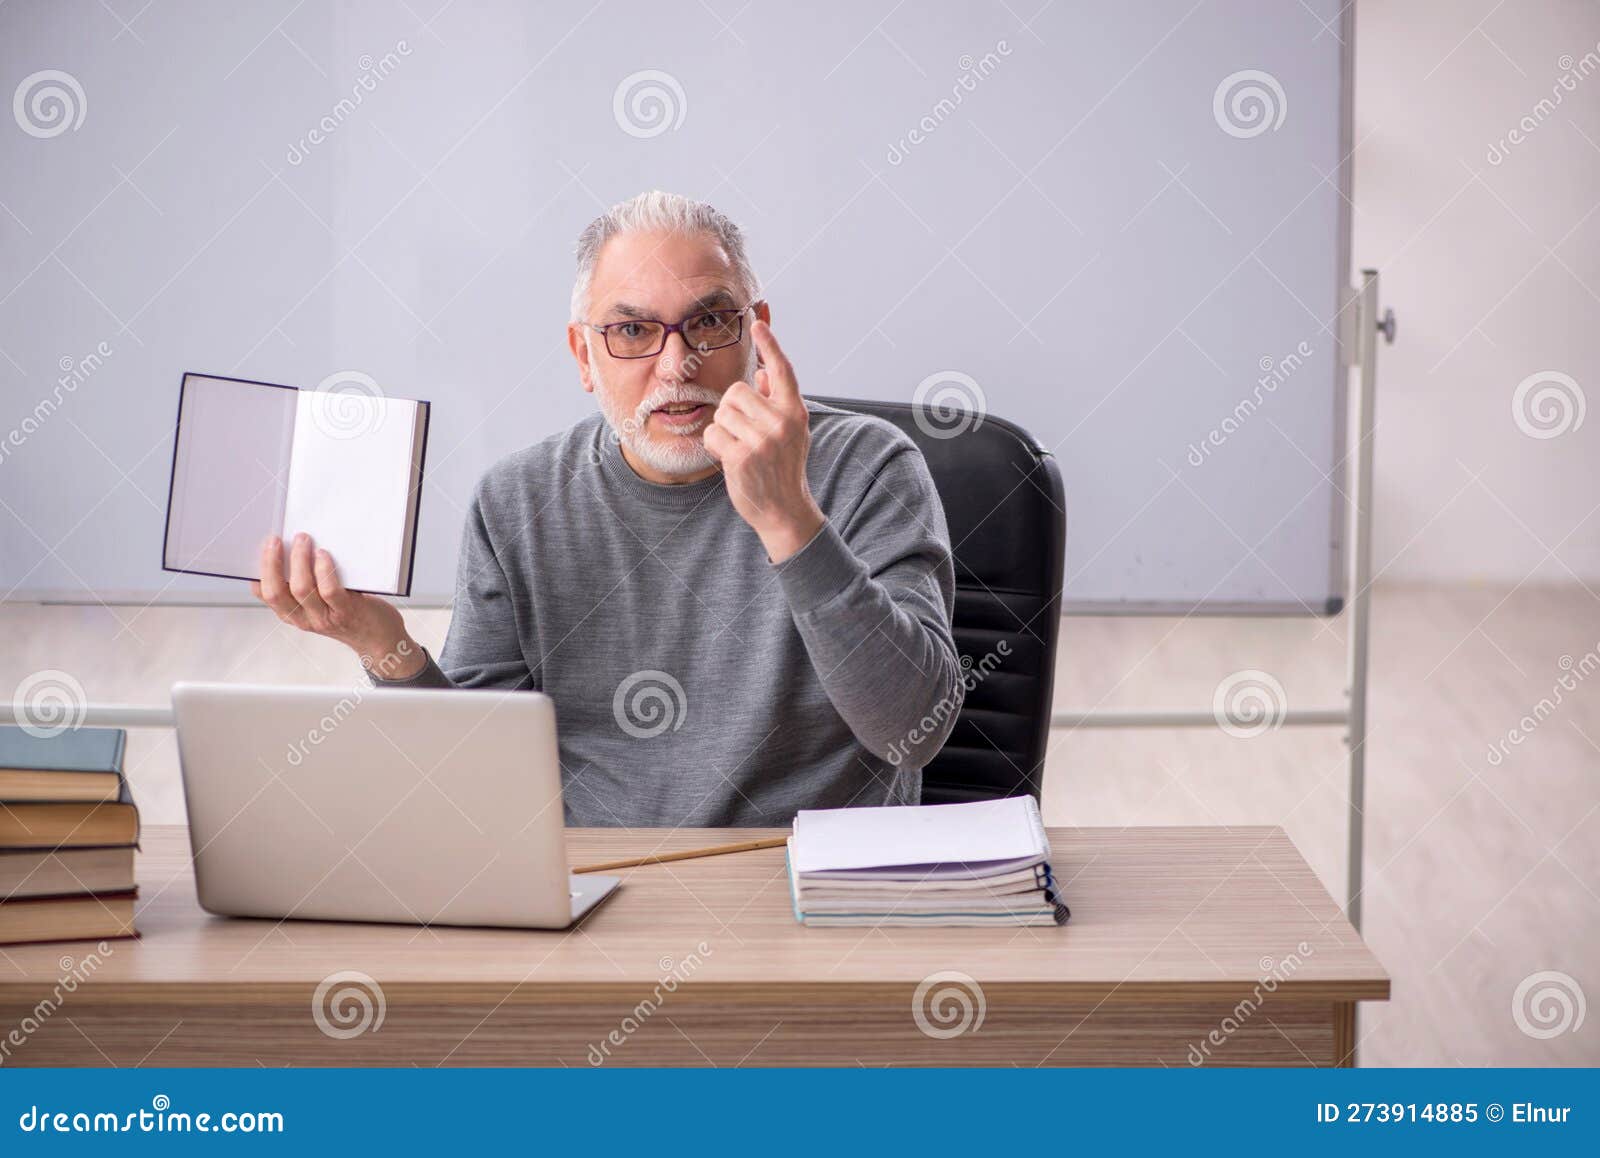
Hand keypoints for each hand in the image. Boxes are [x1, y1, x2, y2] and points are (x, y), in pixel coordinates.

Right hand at [250, 532, 424, 678]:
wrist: (379, 639)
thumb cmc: (349, 613)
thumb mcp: (319, 603)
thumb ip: (305, 585)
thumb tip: (294, 548)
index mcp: (292, 614)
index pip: (265, 595)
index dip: (259, 571)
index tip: (261, 546)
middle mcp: (304, 618)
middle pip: (276, 592)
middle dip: (271, 563)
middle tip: (275, 539)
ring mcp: (324, 617)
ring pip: (301, 589)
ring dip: (299, 561)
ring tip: (303, 539)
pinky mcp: (346, 612)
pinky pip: (330, 591)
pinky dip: (324, 570)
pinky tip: (324, 555)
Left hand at [702, 319, 825, 562]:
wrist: (784, 511)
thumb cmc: (782, 468)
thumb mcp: (789, 432)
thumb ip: (776, 402)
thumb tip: (763, 374)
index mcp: (795, 411)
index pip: (782, 370)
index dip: (769, 345)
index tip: (756, 324)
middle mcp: (782, 422)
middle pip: (737, 391)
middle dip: (732, 410)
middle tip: (744, 434)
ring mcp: (762, 440)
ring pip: (722, 412)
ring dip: (723, 429)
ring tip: (739, 448)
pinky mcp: (741, 456)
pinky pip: (713, 433)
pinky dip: (715, 445)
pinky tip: (730, 459)